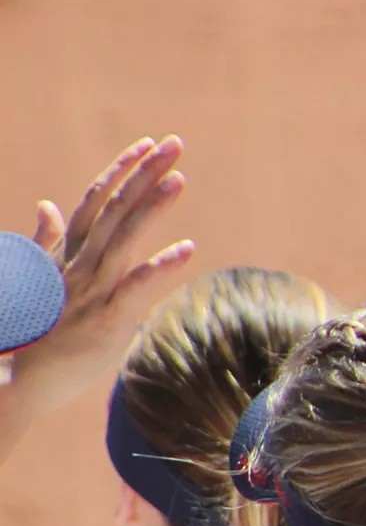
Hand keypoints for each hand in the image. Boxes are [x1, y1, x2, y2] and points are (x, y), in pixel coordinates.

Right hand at [7, 136, 193, 409]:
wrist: (13, 383)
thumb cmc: (32, 333)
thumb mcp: (39, 279)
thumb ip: (48, 241)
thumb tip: (48, 205)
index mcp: (68, 256)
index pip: (96, 201)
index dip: (121, 171)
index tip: (146, 144)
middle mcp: (80, 266)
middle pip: (115, 209)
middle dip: (145, 174)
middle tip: (175, 142)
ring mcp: (92, 291)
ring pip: (124, 239)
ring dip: (152, 207)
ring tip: (179, 178)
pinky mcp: (106, 320)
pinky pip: (135, 288)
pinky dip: (160, 267)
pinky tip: (188, 248)